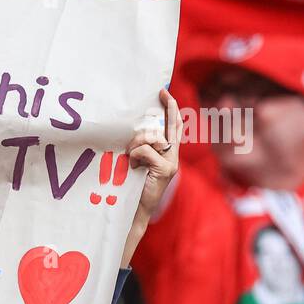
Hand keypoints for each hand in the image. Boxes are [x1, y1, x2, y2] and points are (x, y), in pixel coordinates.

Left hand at [129, 88, 180, 225]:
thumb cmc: (130, 188)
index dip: (171, 108)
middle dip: (145, 130)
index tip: (163, 91)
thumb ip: (139, 148)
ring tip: (129, 161)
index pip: (173, 125)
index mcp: (166, 153)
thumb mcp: (135, 163)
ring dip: (135, 145)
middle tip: (132, 145)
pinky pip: (146, 150)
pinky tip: (132, 167)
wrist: (133, 211)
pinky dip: (136, 156)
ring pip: (152, 137)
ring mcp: (171, 162)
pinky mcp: (166, 168)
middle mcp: (172, 156)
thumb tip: (132, 132)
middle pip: (165, 127)